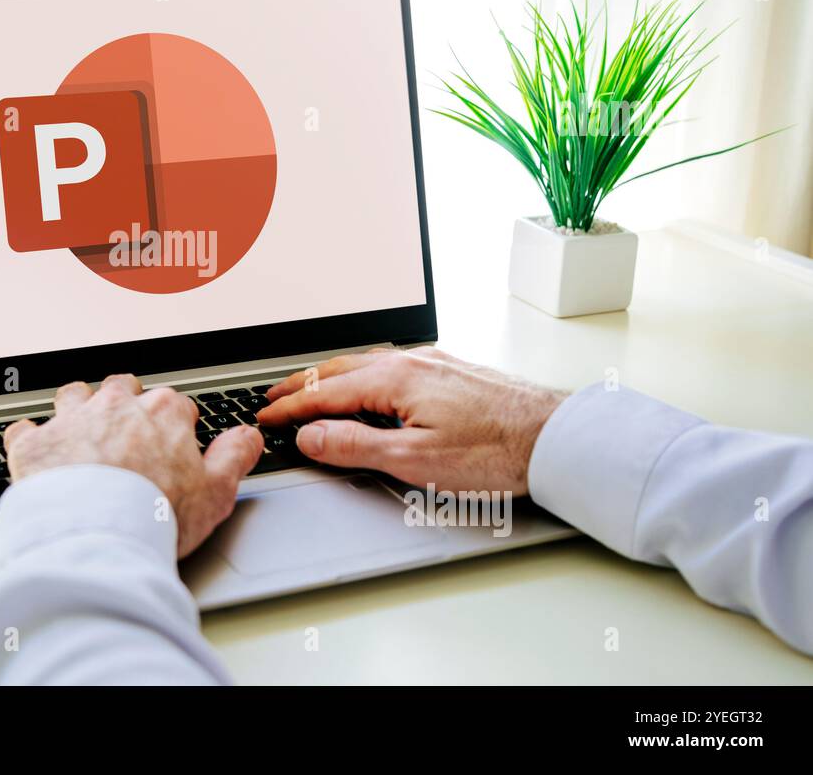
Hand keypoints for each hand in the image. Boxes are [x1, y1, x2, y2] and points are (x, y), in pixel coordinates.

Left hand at [4, 374, 264, 556]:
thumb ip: (235, 457)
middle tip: (128, 433)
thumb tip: (249, 436)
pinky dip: (31, 439)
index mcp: (162, 413)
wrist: (96, 536)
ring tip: (81, 433)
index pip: (174, 405)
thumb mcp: (216, 493)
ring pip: (73, 395)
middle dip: (125, 404)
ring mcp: (71, 420)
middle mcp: (115, 406)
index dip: (175, 426)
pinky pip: (25, 429)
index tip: (173, 446)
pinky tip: (36, 453)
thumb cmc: (155, 516)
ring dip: (77, 409)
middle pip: (122, 388)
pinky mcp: (34, 444)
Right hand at [257, 348, 566, 493]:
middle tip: (274, 398)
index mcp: (394, 379)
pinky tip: (368, 383)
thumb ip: (355, 446)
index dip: (290, 408)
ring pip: (365, 363)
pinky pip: (390, 364)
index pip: (324, 393)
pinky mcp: (451, 370)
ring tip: (311, 389)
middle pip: (338, 369)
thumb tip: (311, 435)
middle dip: (301, 384)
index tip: (265, 418)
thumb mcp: (413, 459)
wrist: (555, 437)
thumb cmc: (495, 450)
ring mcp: (432, 362)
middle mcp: (411, 362)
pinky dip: (361, 373)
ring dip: (330, 376)